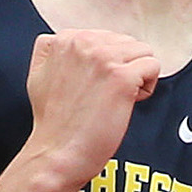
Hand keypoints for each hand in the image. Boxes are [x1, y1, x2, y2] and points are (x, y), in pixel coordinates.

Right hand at [24, 30, 161, 188]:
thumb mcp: (38, 74)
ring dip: (137, 76)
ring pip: (144, 52)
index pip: (108, 37)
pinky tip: (127, 103)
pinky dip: (146, 88)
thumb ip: (53, 50)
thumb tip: (71, 40)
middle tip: (105, 96)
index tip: (93, 86)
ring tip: (116, 99)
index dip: (107, 64)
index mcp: (64, 39)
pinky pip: (152, 67)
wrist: (56, 154)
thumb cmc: (53, 123)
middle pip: (128, 43)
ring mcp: (104, 58)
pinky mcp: (122, 77)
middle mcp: (83, 42)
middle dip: (124, 68)